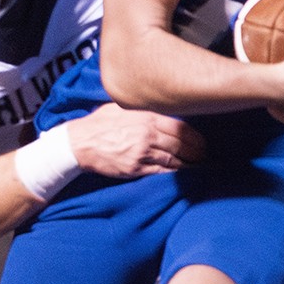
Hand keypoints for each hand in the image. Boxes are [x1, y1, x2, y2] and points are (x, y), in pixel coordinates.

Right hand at [65, 103, 205, 177]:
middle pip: (181, 144)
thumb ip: (143, 110)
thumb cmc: (99, 124)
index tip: (201, 141)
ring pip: (175, 159)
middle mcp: (147, 134)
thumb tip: (162, 111)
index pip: (180, 127)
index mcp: (146, 117)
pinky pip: (162, 172)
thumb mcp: (121, 108)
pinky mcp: (136, 168)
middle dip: (197, 151)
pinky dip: (175, 173)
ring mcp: (142, 153)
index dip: (195, 136)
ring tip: (199, 165)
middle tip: (205, 155)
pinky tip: (183, 174)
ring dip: (190, 164)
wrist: (78, 143)